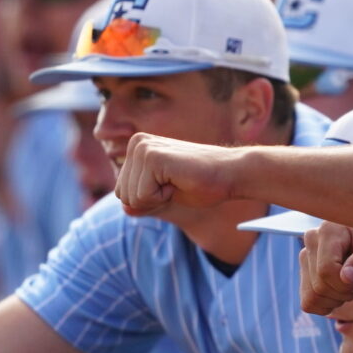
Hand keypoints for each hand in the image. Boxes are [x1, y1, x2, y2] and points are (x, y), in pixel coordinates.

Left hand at [114, 134, 240, 217]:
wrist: (230, 174)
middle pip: (123, 195)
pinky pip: (142, 196)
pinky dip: (162, 198)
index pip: (122, 192)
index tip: (171, 185)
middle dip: (150, 201)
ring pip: (131, 198)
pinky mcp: (152, 157)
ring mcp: (143, 148)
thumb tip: (125, 209)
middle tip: (176, 185)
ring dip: (157, 199)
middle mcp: (136, 143)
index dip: (148, 200)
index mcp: (137, 148)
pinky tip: (179, 182)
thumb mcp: (164, 196)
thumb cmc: (201, 185)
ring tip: (178, 182)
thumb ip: (142, 203)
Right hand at [298, 224, 352, 315]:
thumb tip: (346, 275)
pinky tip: (339, 292)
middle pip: (319, 285)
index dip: (346, 284)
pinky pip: (308, 303)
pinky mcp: (304, 272)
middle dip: (344, 292)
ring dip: (336, 300)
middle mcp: (312, 239)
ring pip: (312, 297)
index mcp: (329, 228)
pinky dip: (326, 305)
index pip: (326, 269)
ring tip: (350, 285)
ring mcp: (306, 256)